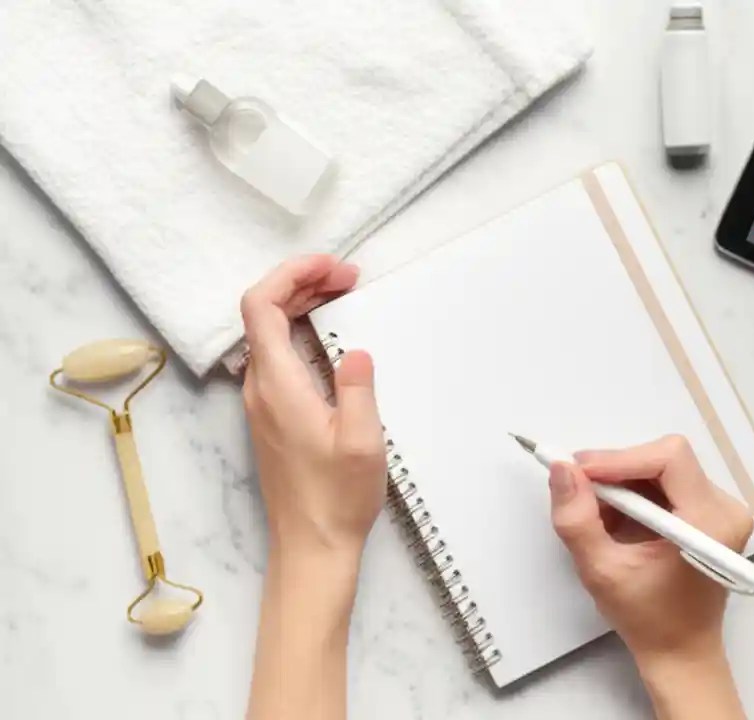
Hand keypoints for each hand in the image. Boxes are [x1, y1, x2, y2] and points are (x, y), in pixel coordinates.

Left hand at [241, 255, 385, 719]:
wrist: (311, 546)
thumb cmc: (336, 499)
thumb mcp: (361, 440)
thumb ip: (357, 387)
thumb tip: (354, 350)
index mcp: (277, 385)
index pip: (260, 306)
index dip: (292, 273)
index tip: (333, 268)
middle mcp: (260, 388)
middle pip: (262, 313)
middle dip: (302, 282)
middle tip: (349, 278)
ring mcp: (263, 402)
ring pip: (270, 333)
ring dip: (302, 306)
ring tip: (344, 297)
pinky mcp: (274, 415)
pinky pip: (279, 356)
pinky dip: (303, 332)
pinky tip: (334, 339)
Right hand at [548, 435, 753, 718]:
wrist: (682, 651)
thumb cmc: (647, 619)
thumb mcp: (601, 571)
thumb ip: (577, 520)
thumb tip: (562, 470)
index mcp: (710, 522)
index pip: (669, 459)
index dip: (621, 458)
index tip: (580, 472)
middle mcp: (726, 508)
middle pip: (666, 459)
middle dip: (618, 469)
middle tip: (579, 490)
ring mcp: (723, 510)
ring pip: (664, 468)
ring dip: (625, 482)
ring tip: (596, 511)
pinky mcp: (712, 513)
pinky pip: (669, 484)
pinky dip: (637, 493)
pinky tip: (618, 519)